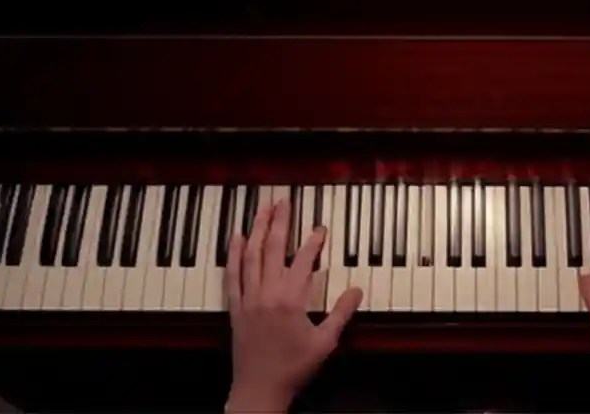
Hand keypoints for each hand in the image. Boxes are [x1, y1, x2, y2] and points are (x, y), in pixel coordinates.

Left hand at [224, 199, 362, 413]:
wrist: (259, 389)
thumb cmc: (293, 368)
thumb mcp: (325, 342)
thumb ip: (341, 313)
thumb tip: (357, 290)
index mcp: (290, 300)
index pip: (303, 261)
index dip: (312, 242)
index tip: (320, 228)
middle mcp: (266, 293)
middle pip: (272, 249)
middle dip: (279, 222)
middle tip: (283, 201)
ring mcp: (248, 298)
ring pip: (251, 255)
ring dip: (257, 229)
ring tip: (262, 209)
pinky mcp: (235, 306)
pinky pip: (232, 274)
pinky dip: (233, 254)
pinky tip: (236, 238)